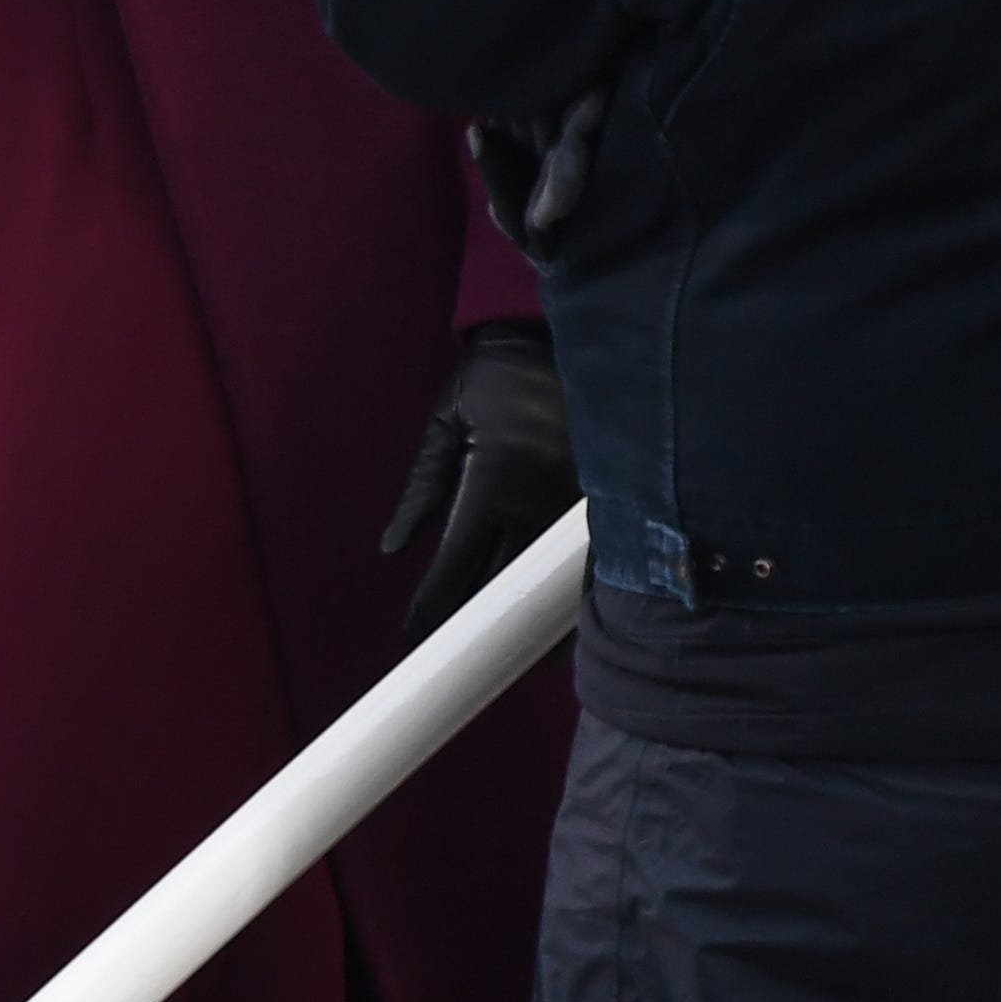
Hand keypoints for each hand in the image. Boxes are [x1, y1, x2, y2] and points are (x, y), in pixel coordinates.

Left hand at [376, 321, 573, 643]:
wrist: (560, 340)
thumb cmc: (492, 379)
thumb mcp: (445, 423)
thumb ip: (421, 489)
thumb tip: (393, 548)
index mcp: (494, 479)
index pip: (458, 560)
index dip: (434, 603)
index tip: (414, 633)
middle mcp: (539, 501)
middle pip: (502, 583)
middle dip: (473, 622)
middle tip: (450, 656)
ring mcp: (580, 507)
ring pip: (548, 585)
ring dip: (525, 625)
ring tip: (504, 662)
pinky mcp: (607, 505)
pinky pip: (587, 569)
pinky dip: (568, 602)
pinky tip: (556, 629)